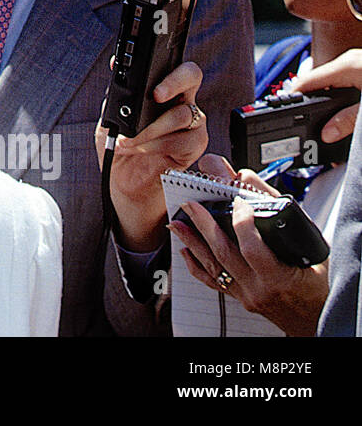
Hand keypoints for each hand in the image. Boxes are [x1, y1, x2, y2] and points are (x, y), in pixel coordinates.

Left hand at [95, 61, 205, 250]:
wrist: (123, 181)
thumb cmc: (118, 145)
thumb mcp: (110, 116)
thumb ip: (115, 94)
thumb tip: (114, 68)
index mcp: (162, 90)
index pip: (172, 65)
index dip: (163, 61)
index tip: (145, 68)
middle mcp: (181, 101)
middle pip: (191, 76)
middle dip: (173, 82)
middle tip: (155, 95)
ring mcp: (192, 123)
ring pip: (181, 114)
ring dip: (149, 128)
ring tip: (127, 138)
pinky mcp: (195, 146)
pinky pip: (182, 140)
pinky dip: (155, 145)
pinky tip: (136, 148)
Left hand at [168, 162, 327, 337]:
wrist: (314, 315)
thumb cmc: (316, 280)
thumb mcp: (311, 245)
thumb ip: (279, 210)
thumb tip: (246, 179)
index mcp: (281, 277)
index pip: (253, 250)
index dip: (242, 225)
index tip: (237, 202)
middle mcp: (260, 288)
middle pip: (225, 254)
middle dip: (204, 226)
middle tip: (191, 205)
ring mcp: (246, 294)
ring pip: (213, 267)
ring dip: (193, 242)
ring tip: (177, 223)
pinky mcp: (239, 297)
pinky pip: (213, 282)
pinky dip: (196, 265)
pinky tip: (184, 251)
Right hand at [282, 49, 359, 150]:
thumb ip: (348, 120)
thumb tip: (327, 133)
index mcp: (347, 66)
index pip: (306, 81)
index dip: (291, 98)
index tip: (279, 113)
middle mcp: (349, 61)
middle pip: (315, 83)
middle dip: (308, 104)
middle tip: (299, 123)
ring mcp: (356, 64)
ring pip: (329, 83)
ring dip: (324, 101)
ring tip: (320, 121)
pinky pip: (341, 82)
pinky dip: (336, 96)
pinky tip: (339, 110)